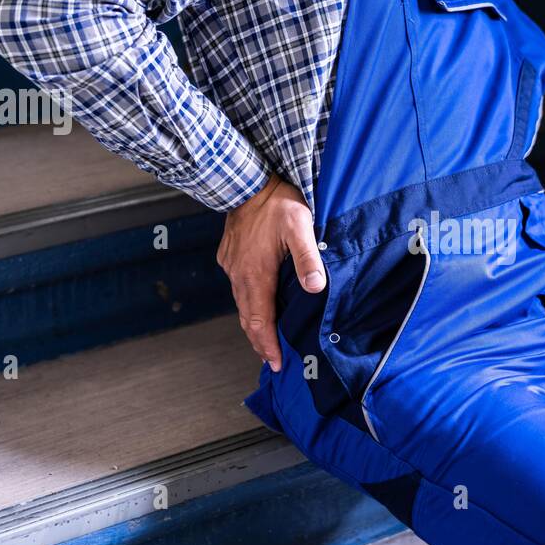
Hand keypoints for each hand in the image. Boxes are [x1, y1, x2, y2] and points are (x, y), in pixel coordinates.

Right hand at [216, 175, 326, 371]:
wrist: (246, 181)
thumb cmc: (277, 204)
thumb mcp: (300, 227)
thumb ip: (307, 259)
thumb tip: (316, 288)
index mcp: (256, 274)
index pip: (260, 320)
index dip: (268, 344)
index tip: (276, 363)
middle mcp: (239, 275)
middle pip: (248, 319)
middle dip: (260, 342)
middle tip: (273, 360)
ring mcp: (232, 266)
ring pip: (242, 304)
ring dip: (254, 324)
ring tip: (267, 340)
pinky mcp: (229, 257)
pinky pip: (238, 288)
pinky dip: (248, 304)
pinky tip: (259, 305)